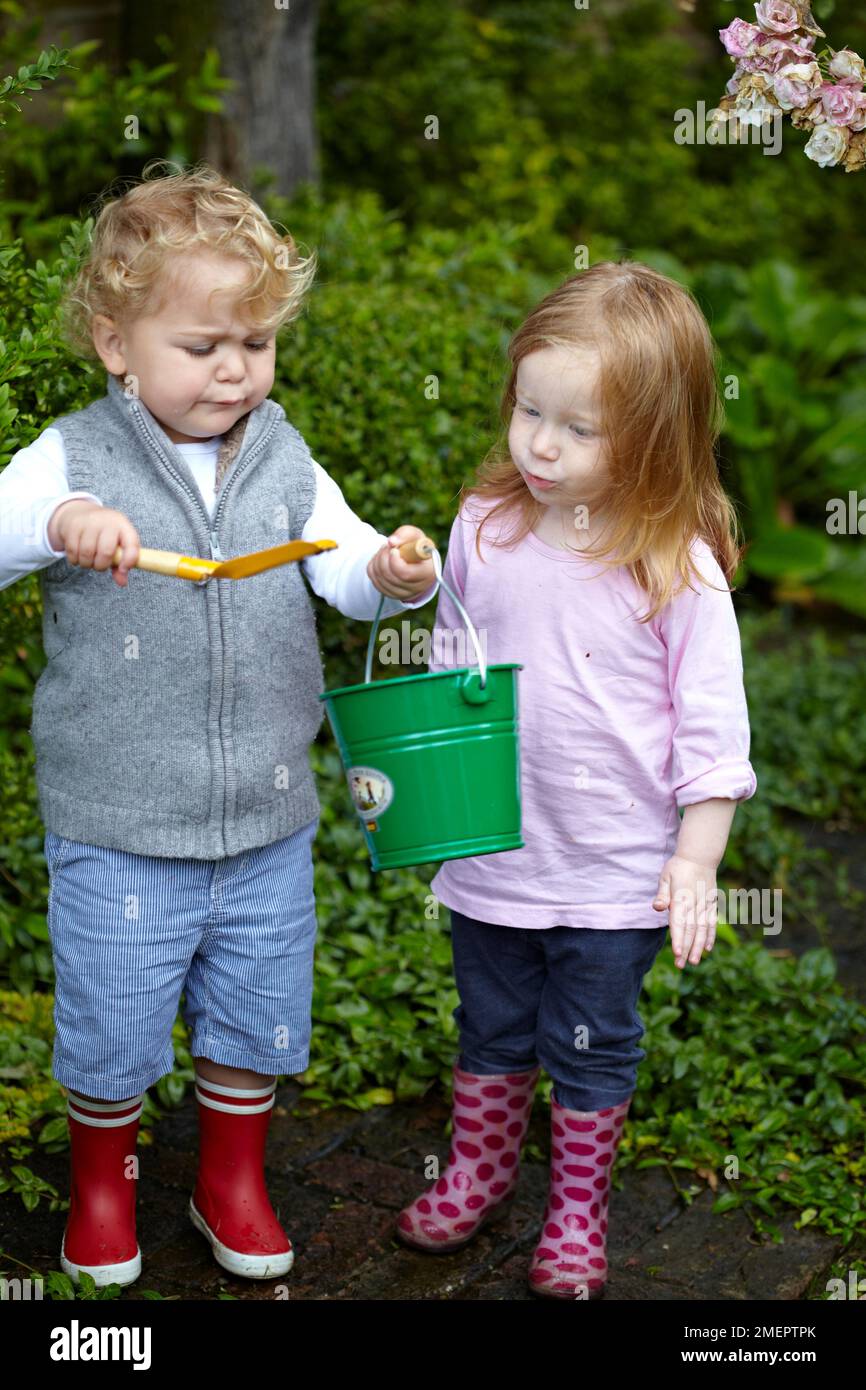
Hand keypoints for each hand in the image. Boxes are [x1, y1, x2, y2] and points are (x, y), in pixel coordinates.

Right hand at [52, 502, 139, 588]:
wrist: (79, 512)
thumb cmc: (103, 532)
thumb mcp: (117, 543)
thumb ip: (121, 563)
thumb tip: (122, 582)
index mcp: (123, 525)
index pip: (131, 544)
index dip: (129, 560)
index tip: (123, 569)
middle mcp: (107, 521)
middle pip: (106, 552)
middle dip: (102, 565)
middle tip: (99, 564)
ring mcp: (88, 521)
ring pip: (87, 554)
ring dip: (87, 564)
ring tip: (89, 559)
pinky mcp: (72, 526)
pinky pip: (72, 552)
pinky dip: (75, 560)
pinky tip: (78, 555)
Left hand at [366, 524, 436, 600]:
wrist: (414, 560)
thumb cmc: (416, 546)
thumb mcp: (415, 535)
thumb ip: (405, 534)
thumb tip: (391, 542)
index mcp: (428, 572)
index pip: (406, 574)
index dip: (395, 561)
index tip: (393, 549)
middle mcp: (417, 587)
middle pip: (390, 576)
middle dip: (384, 557)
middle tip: (388, 546)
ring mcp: (403, 593)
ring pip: (380, 578)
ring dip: (378, 559)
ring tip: (386, 551)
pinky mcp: (391, 594)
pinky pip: (374, 579)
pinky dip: (374, 566)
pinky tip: (382, 560)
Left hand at [652, 854, 718, 969]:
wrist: (700, 856)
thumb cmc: (678, 867)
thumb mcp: (666, 877)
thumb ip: (662, 894)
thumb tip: (657, 907)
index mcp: (682, 898)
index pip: (679, 922)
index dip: (679, 938)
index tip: (677, 952)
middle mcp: (695, 904)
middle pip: (691, 930)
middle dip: (687, 948)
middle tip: (681, 965)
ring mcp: (705, 905)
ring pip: (703, 929)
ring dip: (699, 946)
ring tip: (695, 961)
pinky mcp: (712, 904)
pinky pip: (712, 923)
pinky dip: (711, 936)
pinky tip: (708, 948)